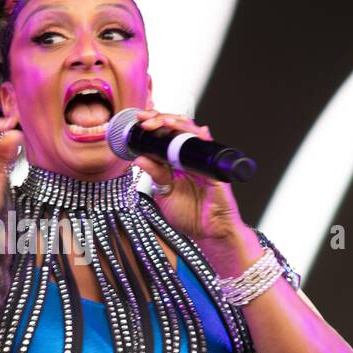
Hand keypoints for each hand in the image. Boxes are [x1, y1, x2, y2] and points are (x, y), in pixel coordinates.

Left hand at [130, 109, 244, 244]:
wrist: (209, 233)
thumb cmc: (190, 216)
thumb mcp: (164, 195)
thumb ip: (155, 176)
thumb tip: (140, 158)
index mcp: (174, 163)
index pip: (163, 137)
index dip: (152, 126)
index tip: (138, 122)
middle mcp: (188, 158)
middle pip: (176, 129)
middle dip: (160, 119)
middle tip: (145, 119)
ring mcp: (201, 161)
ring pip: (191, 133)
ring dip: (176, 123)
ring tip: (161, 121)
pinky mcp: (214, 168)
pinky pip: (208, 148)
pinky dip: (202, 137)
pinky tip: (195, 129)